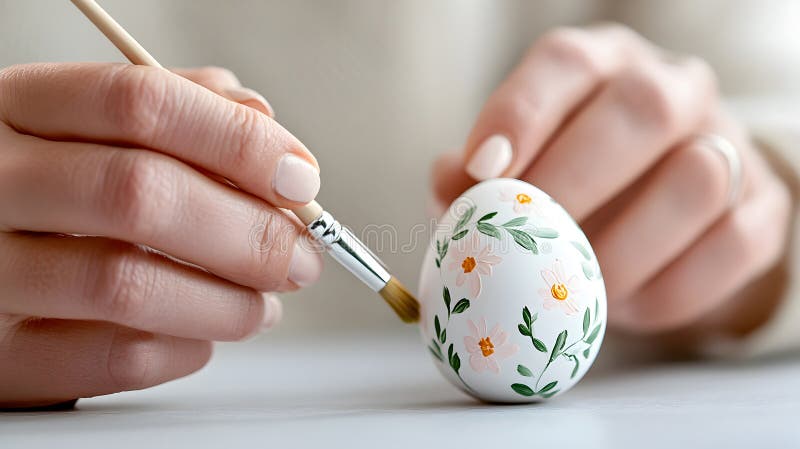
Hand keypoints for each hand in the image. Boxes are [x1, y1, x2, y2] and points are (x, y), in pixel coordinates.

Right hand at [0, 64, 322, 407]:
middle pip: (141, 194)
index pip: (142, 102)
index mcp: (21, 108)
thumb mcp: (91, 124)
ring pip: (128, 284)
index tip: (300, 180)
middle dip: (249, 233)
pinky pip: (112, 357)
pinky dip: (184, 349)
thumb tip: (263, 120)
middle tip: (300, 258)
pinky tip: (204, 335)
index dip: (239, 142)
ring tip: (264, 306)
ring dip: (228, 302)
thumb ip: (179, 105)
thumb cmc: (53, 187)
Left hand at [431, 25, 792, 340]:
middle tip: (527, 242)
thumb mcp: (513, 172)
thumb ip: (472, 178)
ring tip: (575, 288)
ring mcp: (727, 142)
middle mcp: (672, 89)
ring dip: (623, 247)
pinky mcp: (762, 206)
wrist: (661, 214)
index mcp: (601, 67)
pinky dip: (668, 290)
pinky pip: (730, 247)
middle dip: (573, 183)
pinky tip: (623, 304)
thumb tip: (448, 186)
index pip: (567, 64)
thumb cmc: (570, 185)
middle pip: (642, 110)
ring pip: (696, 180)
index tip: (482, 173)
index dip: (521, 114)